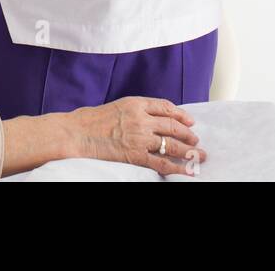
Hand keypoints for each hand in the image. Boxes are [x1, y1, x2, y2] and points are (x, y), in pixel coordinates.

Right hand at [68, 97, 205, 176]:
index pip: (165, 107)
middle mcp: (141, 119)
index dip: (180, 115)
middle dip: (188, 134)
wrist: (75, 134)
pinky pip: (162, 163)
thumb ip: (134, 111)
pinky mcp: (136, 156)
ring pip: (172, 144)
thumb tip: (150, 120)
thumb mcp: (115, 107)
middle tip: (196, 140)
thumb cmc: (90, 121)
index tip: (189, 120)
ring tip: (198, 155)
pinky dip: (177, 168)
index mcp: (135, 103)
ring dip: (189, 151)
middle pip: (173, 126)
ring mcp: (140, 138)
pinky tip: (187, 171)